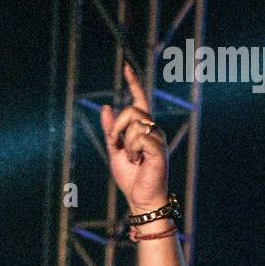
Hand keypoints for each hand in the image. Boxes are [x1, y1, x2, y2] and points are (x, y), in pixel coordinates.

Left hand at [100, 61, 168, 213]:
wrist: (141, 198)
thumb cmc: (131, 178)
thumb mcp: (114, 151)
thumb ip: (110, 131)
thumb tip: (105, 107)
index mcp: (143, 128)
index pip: (139, 100)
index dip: (133, 83)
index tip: (126, 67)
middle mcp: (153, 129)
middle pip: (132, 110)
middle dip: (117, 126)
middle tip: (117, 144)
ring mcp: (157, 138)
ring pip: (135, 124)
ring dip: (126, 143)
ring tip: (133, 159)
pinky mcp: (159, 149)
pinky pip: (141, 138)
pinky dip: (133, 150)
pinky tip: (138, 161)